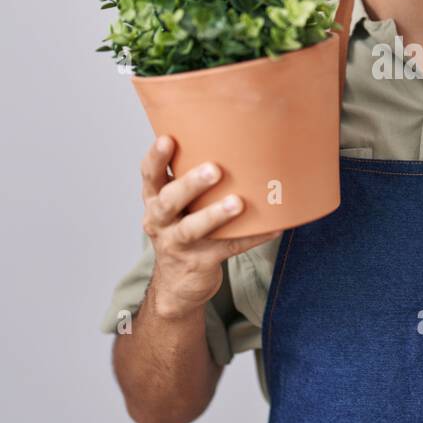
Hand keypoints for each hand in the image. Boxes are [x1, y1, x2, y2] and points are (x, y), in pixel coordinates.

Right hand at [139, 134, 279, 320]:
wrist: (177, 284)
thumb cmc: (183, 229)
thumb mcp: (177, 206)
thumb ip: (189, 180)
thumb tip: (232, 140)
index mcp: (154, 201)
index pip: (149, 176)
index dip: (156, 158)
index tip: (168, 139)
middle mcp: (159, 221)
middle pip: (169, 201)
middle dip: (190, 184)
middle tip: (214, 169)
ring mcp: (177, 244)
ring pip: (193, 228)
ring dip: (215, 214)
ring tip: (237, 202)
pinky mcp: (200, 262)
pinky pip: (229, 248)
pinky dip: (251, 237)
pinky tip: (272, 227)